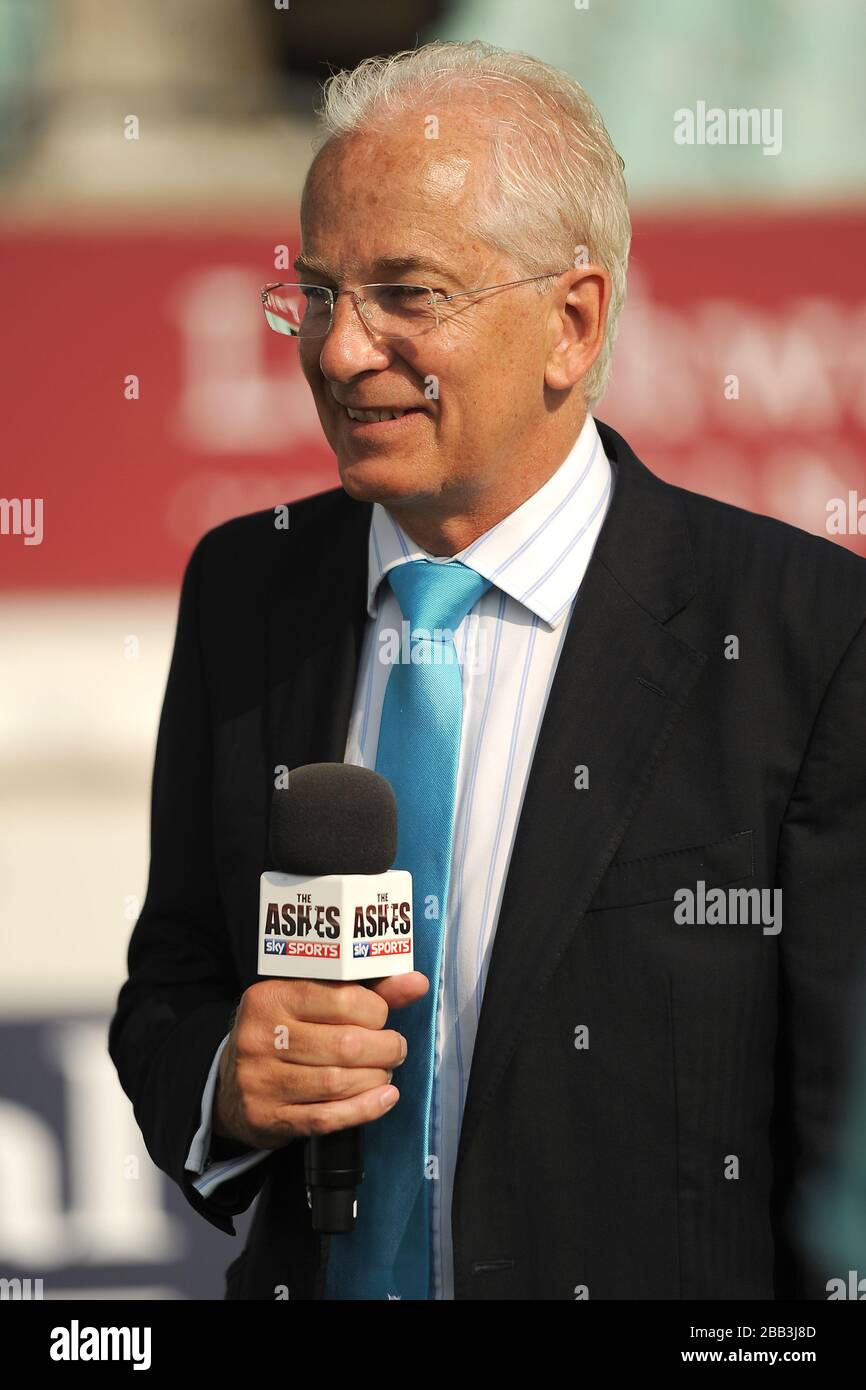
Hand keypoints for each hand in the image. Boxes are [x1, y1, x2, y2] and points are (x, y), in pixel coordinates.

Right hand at [213, 973, 428, 1149]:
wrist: (230, 1087)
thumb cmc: (284, 1035)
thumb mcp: (313, 1003)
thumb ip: (366, 991)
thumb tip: (416, 983)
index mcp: (271, 996)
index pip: (343, 999)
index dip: (376, 1011)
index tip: (381, 1019)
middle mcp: (260, 1035)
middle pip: (346, 1045)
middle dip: (384, 1048)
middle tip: (395, 1049)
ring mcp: (260, 1079)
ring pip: (338, 1082)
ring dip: (375, 1078)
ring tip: (384, 1072)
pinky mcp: (267, 1117)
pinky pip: (327, 1118)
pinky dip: (364, 1109)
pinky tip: (384, 1099)